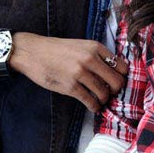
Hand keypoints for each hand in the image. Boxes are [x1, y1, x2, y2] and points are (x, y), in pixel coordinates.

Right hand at [8, 32, 127, 111]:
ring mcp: (80, 73)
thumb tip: (114, 72)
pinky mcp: (70, 87)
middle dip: (116, 91)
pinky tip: (93, 106)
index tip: (117, 82)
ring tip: (99, 100)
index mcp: (94, 47)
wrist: (31, 52)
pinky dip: (95, 107)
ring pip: (104, 93)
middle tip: (110, 93)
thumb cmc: (56, 49)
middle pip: (117, 82)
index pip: (121, 66)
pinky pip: (90, 101)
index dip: (122, 77)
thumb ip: (97, 55)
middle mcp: (90, 59)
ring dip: (104, 100)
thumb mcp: (80, 45)